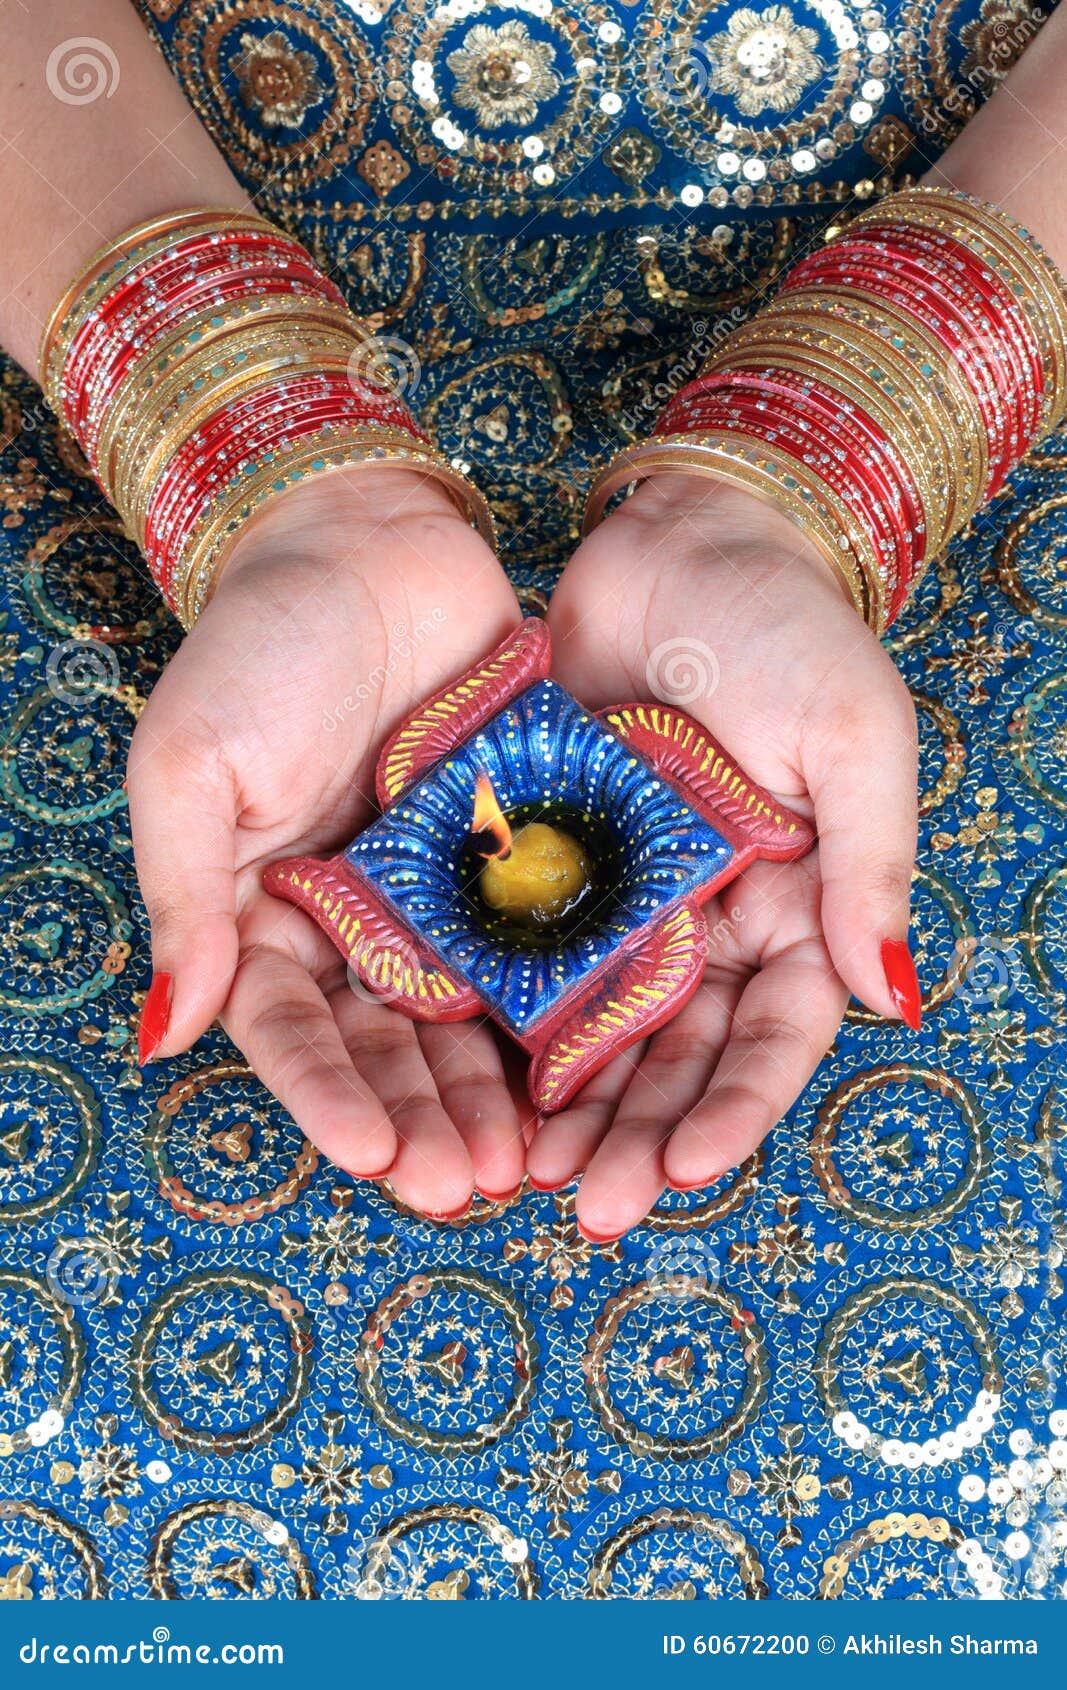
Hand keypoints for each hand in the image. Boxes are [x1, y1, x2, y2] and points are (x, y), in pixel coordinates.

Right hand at [126, 467, 528, 1214]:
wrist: (368, 543)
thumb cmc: (258, 647)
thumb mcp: (190, 767)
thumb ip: (186, 898)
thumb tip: (166, 1031)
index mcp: (266, 913)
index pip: (291, 1029)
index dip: (325, 1097)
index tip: (368, 1157)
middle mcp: (354, 921)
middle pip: (385, 1045)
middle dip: (421, 1119)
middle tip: (463, 1185)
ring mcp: (439, 895)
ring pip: (465, 1016)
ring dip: (489, 1092)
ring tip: (521, 1161)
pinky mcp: (514, 857)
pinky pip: (536, 943)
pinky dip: (556, 1005)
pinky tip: (584, 1065)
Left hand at [532, 472, 919, 1237]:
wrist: (679, 543)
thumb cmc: (788, 630)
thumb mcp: (854, 736)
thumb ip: (869, 862)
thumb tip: (893, 997)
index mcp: (794, 907)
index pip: (775, 1035)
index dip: (736, 1108)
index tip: (686, 1170)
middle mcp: (708, 923)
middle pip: (677, 1055)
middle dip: (639, 1135)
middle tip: (590, 1207)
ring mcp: (624, 901)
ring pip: (597, 1030)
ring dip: (568, 1108)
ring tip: (525, 1176)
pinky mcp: (548, 864)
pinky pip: (526, 957)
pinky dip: (504, 1024)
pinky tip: (473, 1083)